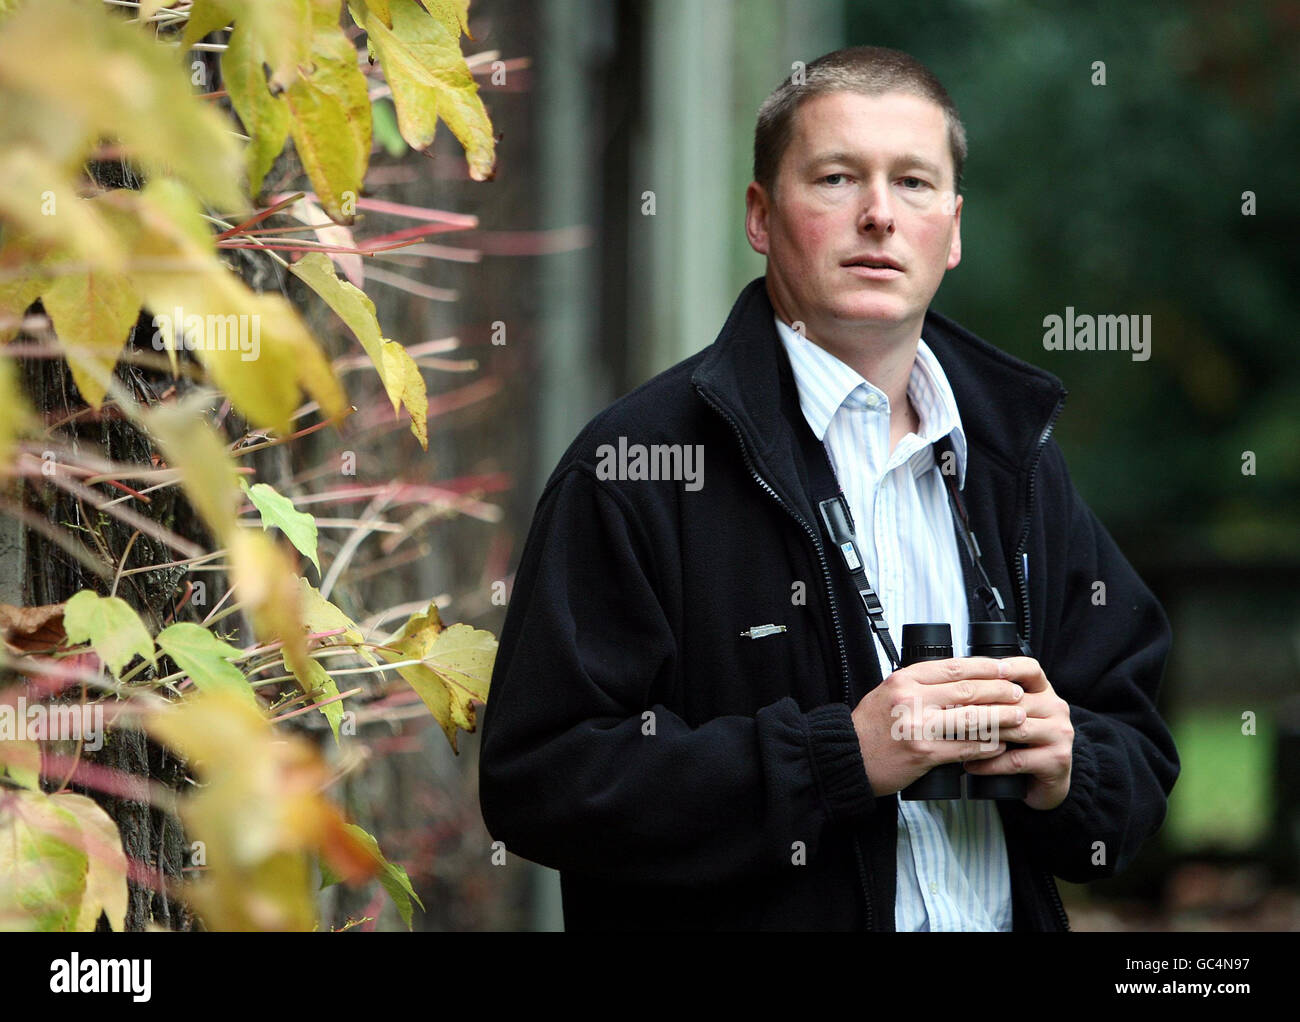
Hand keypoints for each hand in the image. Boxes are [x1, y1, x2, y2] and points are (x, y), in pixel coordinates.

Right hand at [850, 656, 1026, 797]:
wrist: (847, 756)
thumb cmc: (870, 727)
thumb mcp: (888, 692)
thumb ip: (919, 685)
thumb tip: (960, 679)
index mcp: (903, 680)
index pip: (954, 667)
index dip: (986, 667)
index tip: (1005, 670)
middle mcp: (910, 700)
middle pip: (968, 690)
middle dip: (1000, 691)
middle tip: (1018, 693)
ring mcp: (917, 727)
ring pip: (971, 718)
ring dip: (1001, 718)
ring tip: (1019, 716)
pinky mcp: (923, 754)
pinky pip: (964, 748)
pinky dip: (987, 746)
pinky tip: (1000, 744)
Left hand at [962, 656, 1072, 809]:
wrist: (1046, 782)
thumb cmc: (1022, 744)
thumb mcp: (1011, 714)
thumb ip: (994, 698)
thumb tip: (952, 686)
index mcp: (1044, 691)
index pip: (1029, 669)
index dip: (1006, 667)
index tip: (977, 673)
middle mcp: (1056, 707)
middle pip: (1016, 700)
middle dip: (979, 707)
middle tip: (949, 712)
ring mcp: (1060, 733)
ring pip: (1015, 728)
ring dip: (983, 734)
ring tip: (956, 738)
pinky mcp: (1057, 759)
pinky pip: (1016, 759)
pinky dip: (990, 763)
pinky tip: (971, 764)